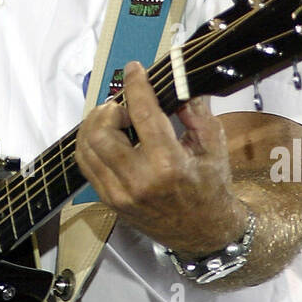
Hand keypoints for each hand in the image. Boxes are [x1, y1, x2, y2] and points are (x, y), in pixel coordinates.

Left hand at [75, 60, 248, 255]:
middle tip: (124, 105)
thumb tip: (179, 82)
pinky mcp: (110, 201)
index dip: (136, 85)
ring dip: (95, 125)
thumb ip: (195, 112)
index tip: (134, 69)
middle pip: (102, 132)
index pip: (142, 113)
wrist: (204, 232)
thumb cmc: (211, 187)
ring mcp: (120, 194)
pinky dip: (91, 144)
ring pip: (87, 148)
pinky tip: (106, 136)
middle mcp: (138, 181)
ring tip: (112, 118)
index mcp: (168, 165)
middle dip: (109, 109)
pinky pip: (87, 166)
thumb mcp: (213, 146)